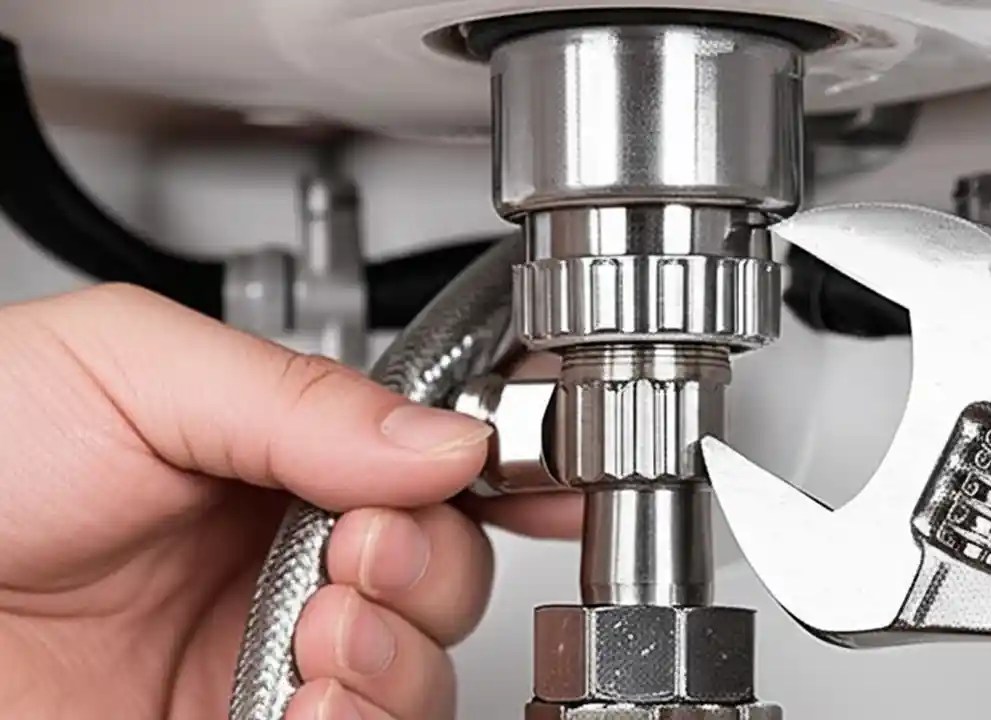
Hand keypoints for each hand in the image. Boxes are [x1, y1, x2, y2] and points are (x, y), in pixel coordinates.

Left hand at [0, 284, 579, 719]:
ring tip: (324, 630)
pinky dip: (357, 719)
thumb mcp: (128, 368)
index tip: (547, 486)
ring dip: (397, 653)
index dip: (503, 475)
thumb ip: (297, 394)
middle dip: (429, 564)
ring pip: (415, 670)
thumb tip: (441, 440)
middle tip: (364, 548)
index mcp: (276, 457)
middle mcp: (283, 560)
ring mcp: (264, 659)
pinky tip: (311, 696)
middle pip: (443, 573)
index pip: (430, 465)